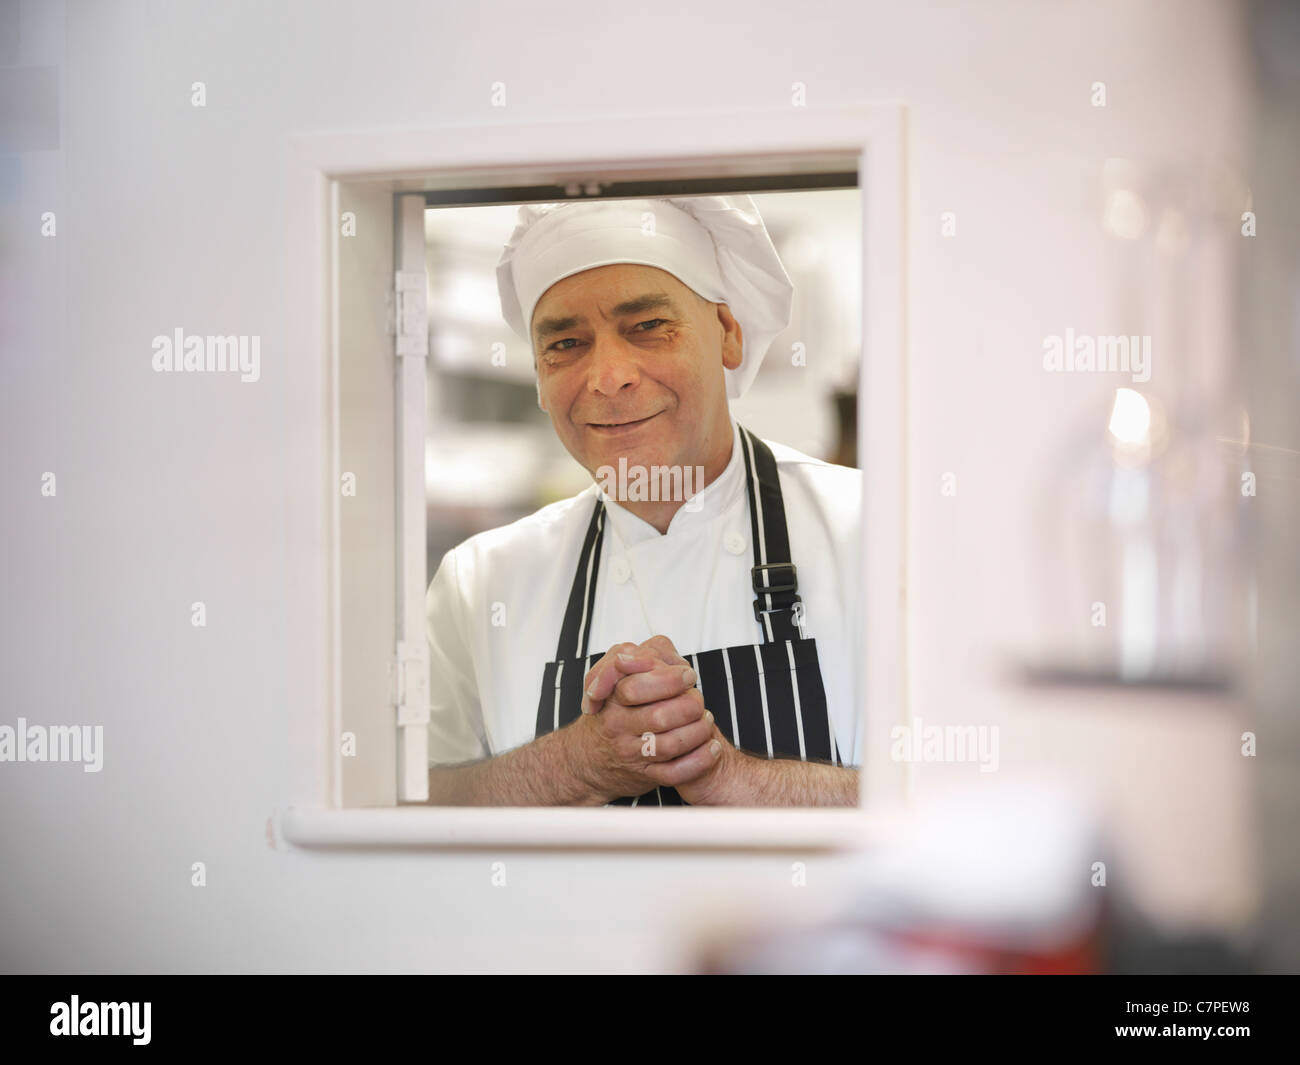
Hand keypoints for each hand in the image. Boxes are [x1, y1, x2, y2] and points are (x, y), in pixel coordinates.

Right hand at [578, 636, 736, 804]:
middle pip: (659, 717)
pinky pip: (675, 773)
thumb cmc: (614, 710)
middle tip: (699, 700)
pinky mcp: (644, 774)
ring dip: (698, 731)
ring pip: (670, 745)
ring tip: (707, 721)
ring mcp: (630, 752)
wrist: (591, 757)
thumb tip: (642, 653)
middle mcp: (618, 726)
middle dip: (689, 705)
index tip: (688, 676)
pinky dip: (699, 761)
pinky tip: (713, 748)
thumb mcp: (618, 677)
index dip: (670, 680)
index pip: (637, 687)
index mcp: (613, 698)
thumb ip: (637, 657)